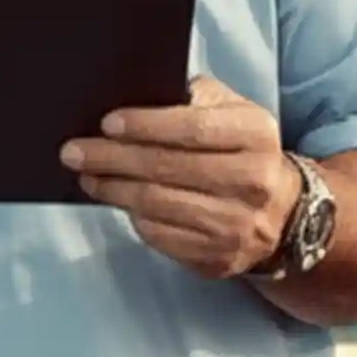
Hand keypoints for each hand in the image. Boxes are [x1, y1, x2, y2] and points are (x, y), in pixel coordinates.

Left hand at [60, 77, 301, 278]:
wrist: (283, 212)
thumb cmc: (240, 149)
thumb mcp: (231, 110)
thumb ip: (193, 98)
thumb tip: (136, 98)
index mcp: (256, 134)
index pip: (194, 128)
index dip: (146, 125)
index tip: (107, 123)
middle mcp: (253, 181)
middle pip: (167, 167)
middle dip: (112, 158)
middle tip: (73, 151)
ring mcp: (238, 225)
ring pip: (157, 204)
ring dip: (112, 189)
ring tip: (86, 175)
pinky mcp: (219, 258)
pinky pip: (161, 235)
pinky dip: (132, 216)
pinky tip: (116, 200)